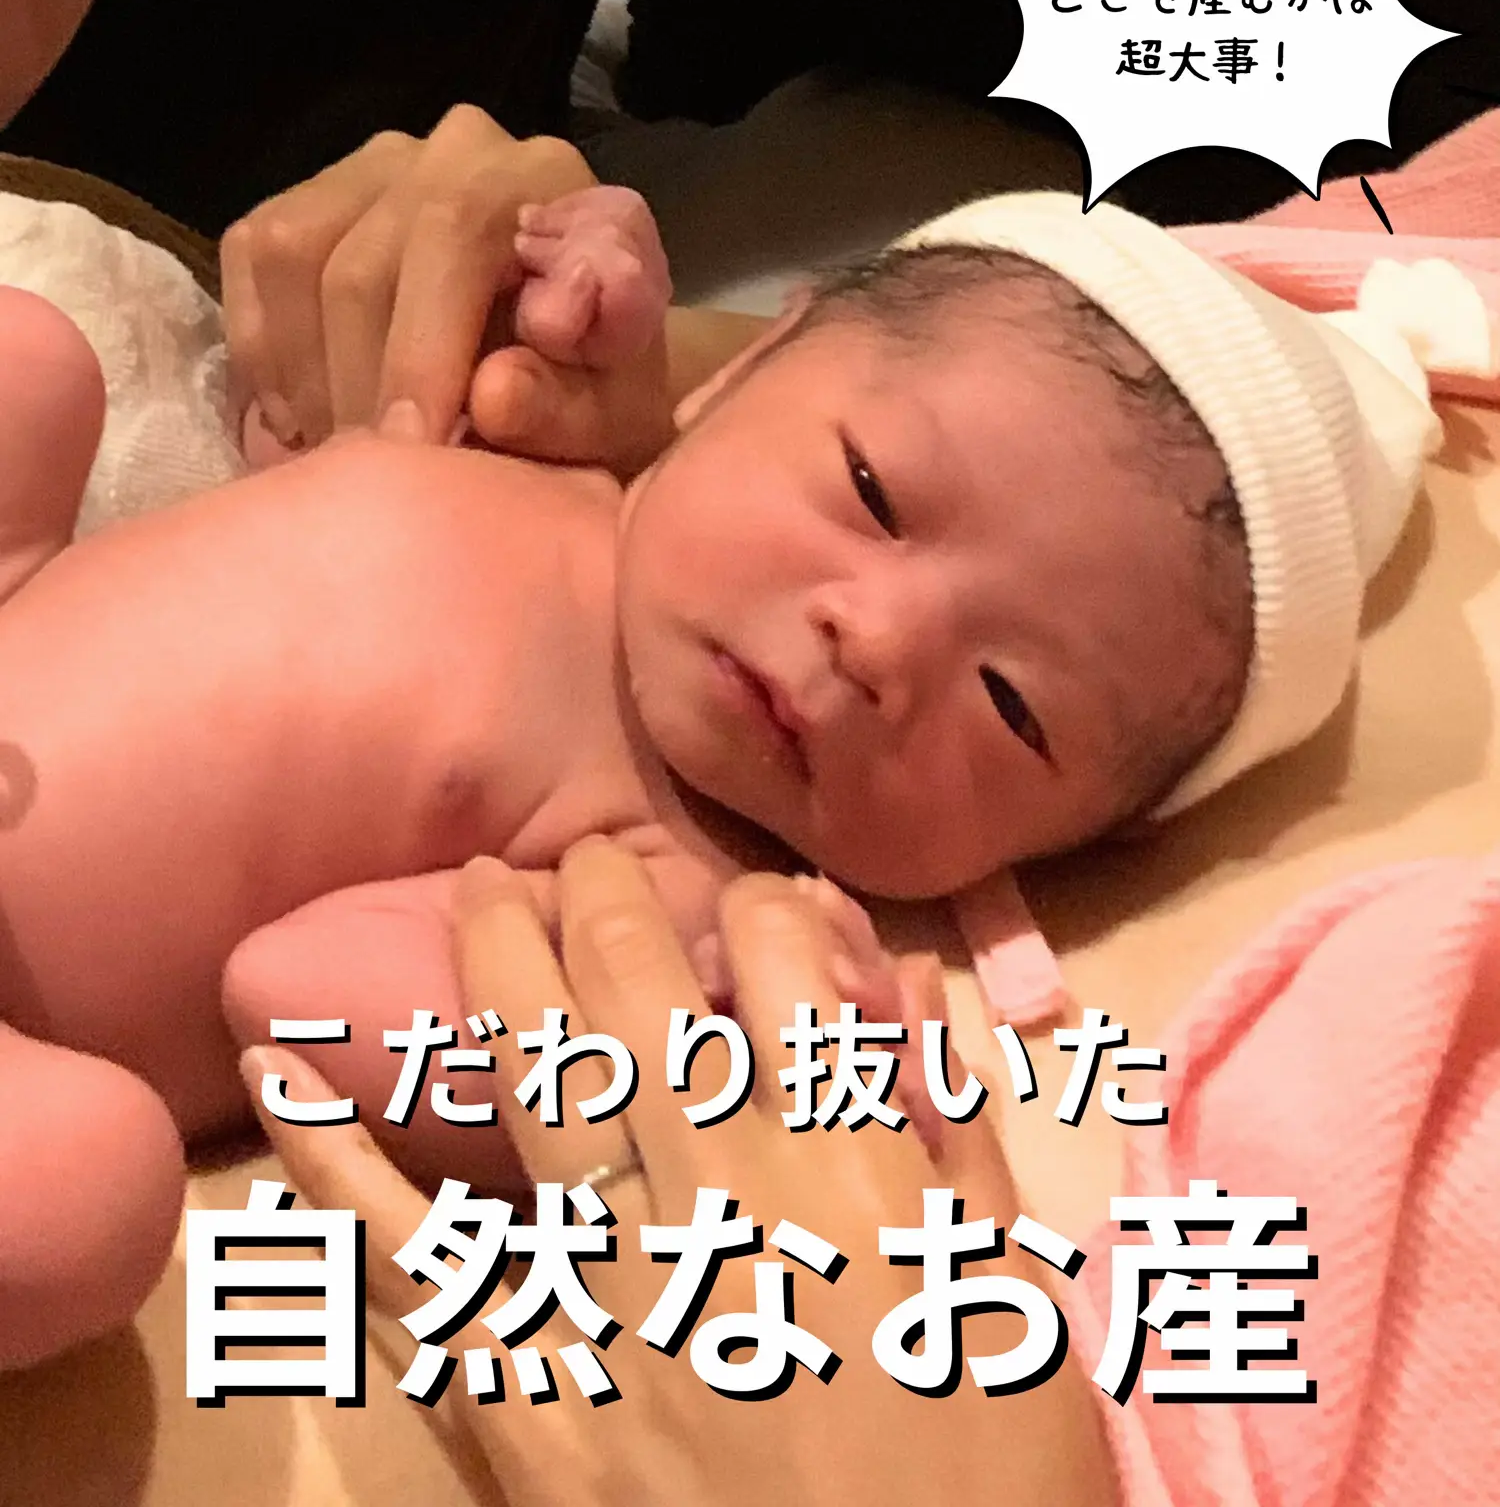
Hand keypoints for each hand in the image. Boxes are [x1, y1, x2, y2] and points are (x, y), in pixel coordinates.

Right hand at [221, 105, 594, 456]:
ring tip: (335, 452)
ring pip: (292, 254)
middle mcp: (456, 149)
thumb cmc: (601, 391)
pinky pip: (254, 258)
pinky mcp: (313, 196)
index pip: (455, 231)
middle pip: (361, 258)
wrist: (576, 365)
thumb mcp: (609, 417)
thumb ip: (566, 407)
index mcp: (545, 179)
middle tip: (366, 478)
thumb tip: (494, 396)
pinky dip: (265, 350)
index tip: (408, 452)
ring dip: (303, 373)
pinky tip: (300, 419)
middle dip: (356, 385)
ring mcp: (374, 166)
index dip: (419, 347)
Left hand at [245, 846, 1115, 1506]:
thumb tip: (907, 981)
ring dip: (497, 957)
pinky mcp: (520, 1388)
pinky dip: (335, 1159)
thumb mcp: (1014, 1293)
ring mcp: (606, 1286)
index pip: (783, 959)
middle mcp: (720, 1193)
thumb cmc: (983, 1478)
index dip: (762, 905)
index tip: (757, 909)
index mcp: (852, 1165)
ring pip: (535, 1071)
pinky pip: (407, 1258)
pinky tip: (283, 1072)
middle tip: (577, 856)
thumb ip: (960, 1128)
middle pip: (640, 987)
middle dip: (606, 892)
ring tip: (478, 884)